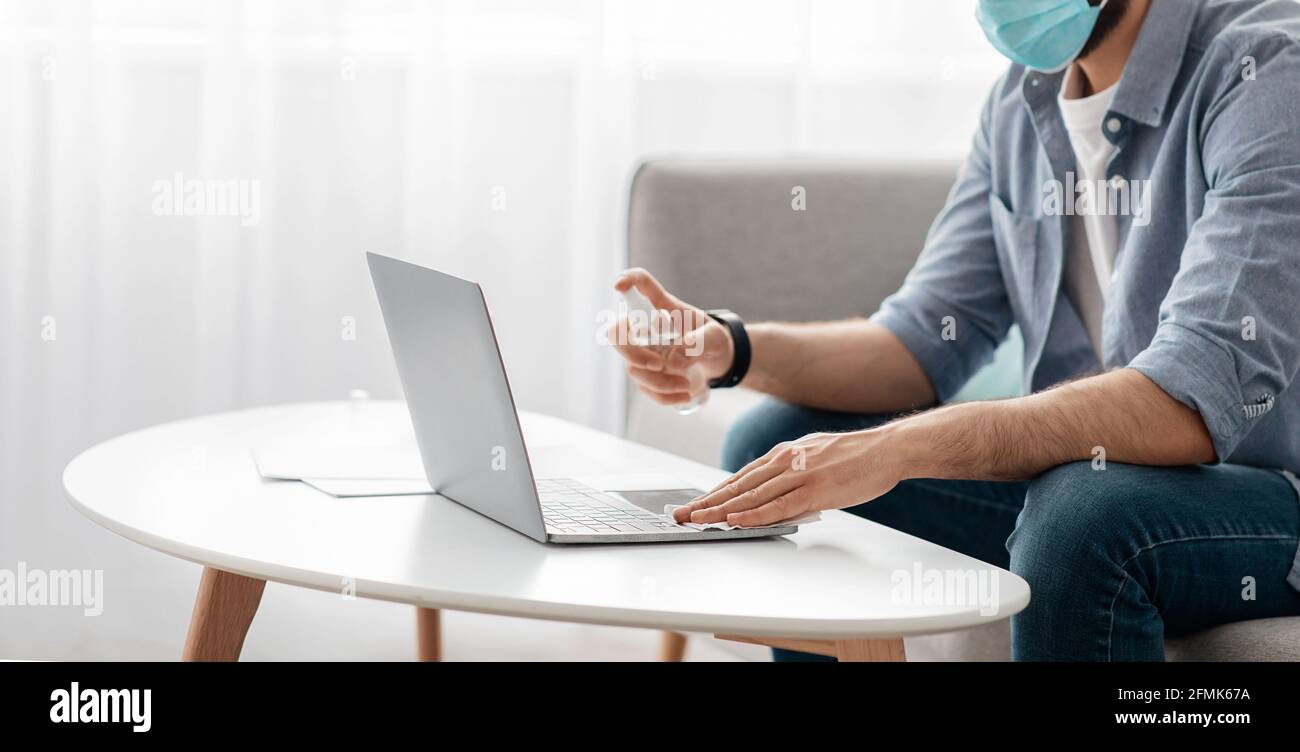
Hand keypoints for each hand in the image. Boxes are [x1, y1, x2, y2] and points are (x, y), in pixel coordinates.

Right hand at [608, 268, 734, 407]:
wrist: (716, 361)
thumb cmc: (713, 340)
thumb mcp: (716, 337)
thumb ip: (700, 341)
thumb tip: (675, 357)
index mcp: (662, 308)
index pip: (642, 286)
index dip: (627, 280)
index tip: (618, 286)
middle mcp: (645, 328)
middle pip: (617, 334)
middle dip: (633, 353)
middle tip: (659, 364)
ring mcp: (642, 352)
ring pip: (632, 367)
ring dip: (659, 382)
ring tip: (688, 386)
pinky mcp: (645, 373)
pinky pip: (644, 387)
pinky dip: (663, 395)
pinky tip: (683, 396)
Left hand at [671, 428, 904, 526]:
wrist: (887, 449)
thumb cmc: (855, 457)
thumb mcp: (814, 458)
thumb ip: (791, 474)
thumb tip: (772, 495)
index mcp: (783, 454)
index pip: (740, 477)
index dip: (714, 492)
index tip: (694, 504)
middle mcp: (785, 461)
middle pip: (738, 485)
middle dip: (707, 502)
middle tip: (682, 515)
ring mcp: (799, 474)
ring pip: (752, 495)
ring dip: (721, 510)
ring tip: (698, 520)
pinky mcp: (815, 489)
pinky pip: (779, 505)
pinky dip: (755, 514)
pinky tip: (736, 520)